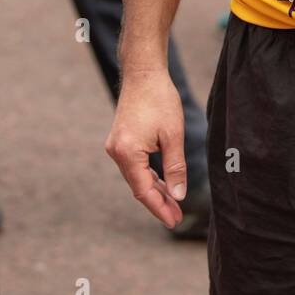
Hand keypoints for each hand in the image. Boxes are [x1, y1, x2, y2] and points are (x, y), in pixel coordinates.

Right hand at [105, 70, 186, 227]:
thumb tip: (178, 194)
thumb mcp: (173, 136)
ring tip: (174, 204)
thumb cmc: (160, 100)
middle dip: (158, 202)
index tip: (174, 221)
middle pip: (138, 186)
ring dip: (154, 189)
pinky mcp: (120, 140)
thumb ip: (175, 167)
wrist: (143, 73)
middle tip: (177, 217)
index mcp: (127, 153)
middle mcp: (116, 153)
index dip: (160, 207)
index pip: (144, 190)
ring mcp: (116, 147)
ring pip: (137, 177)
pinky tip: (163, 183)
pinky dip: (149, 175)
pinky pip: (135, 166)